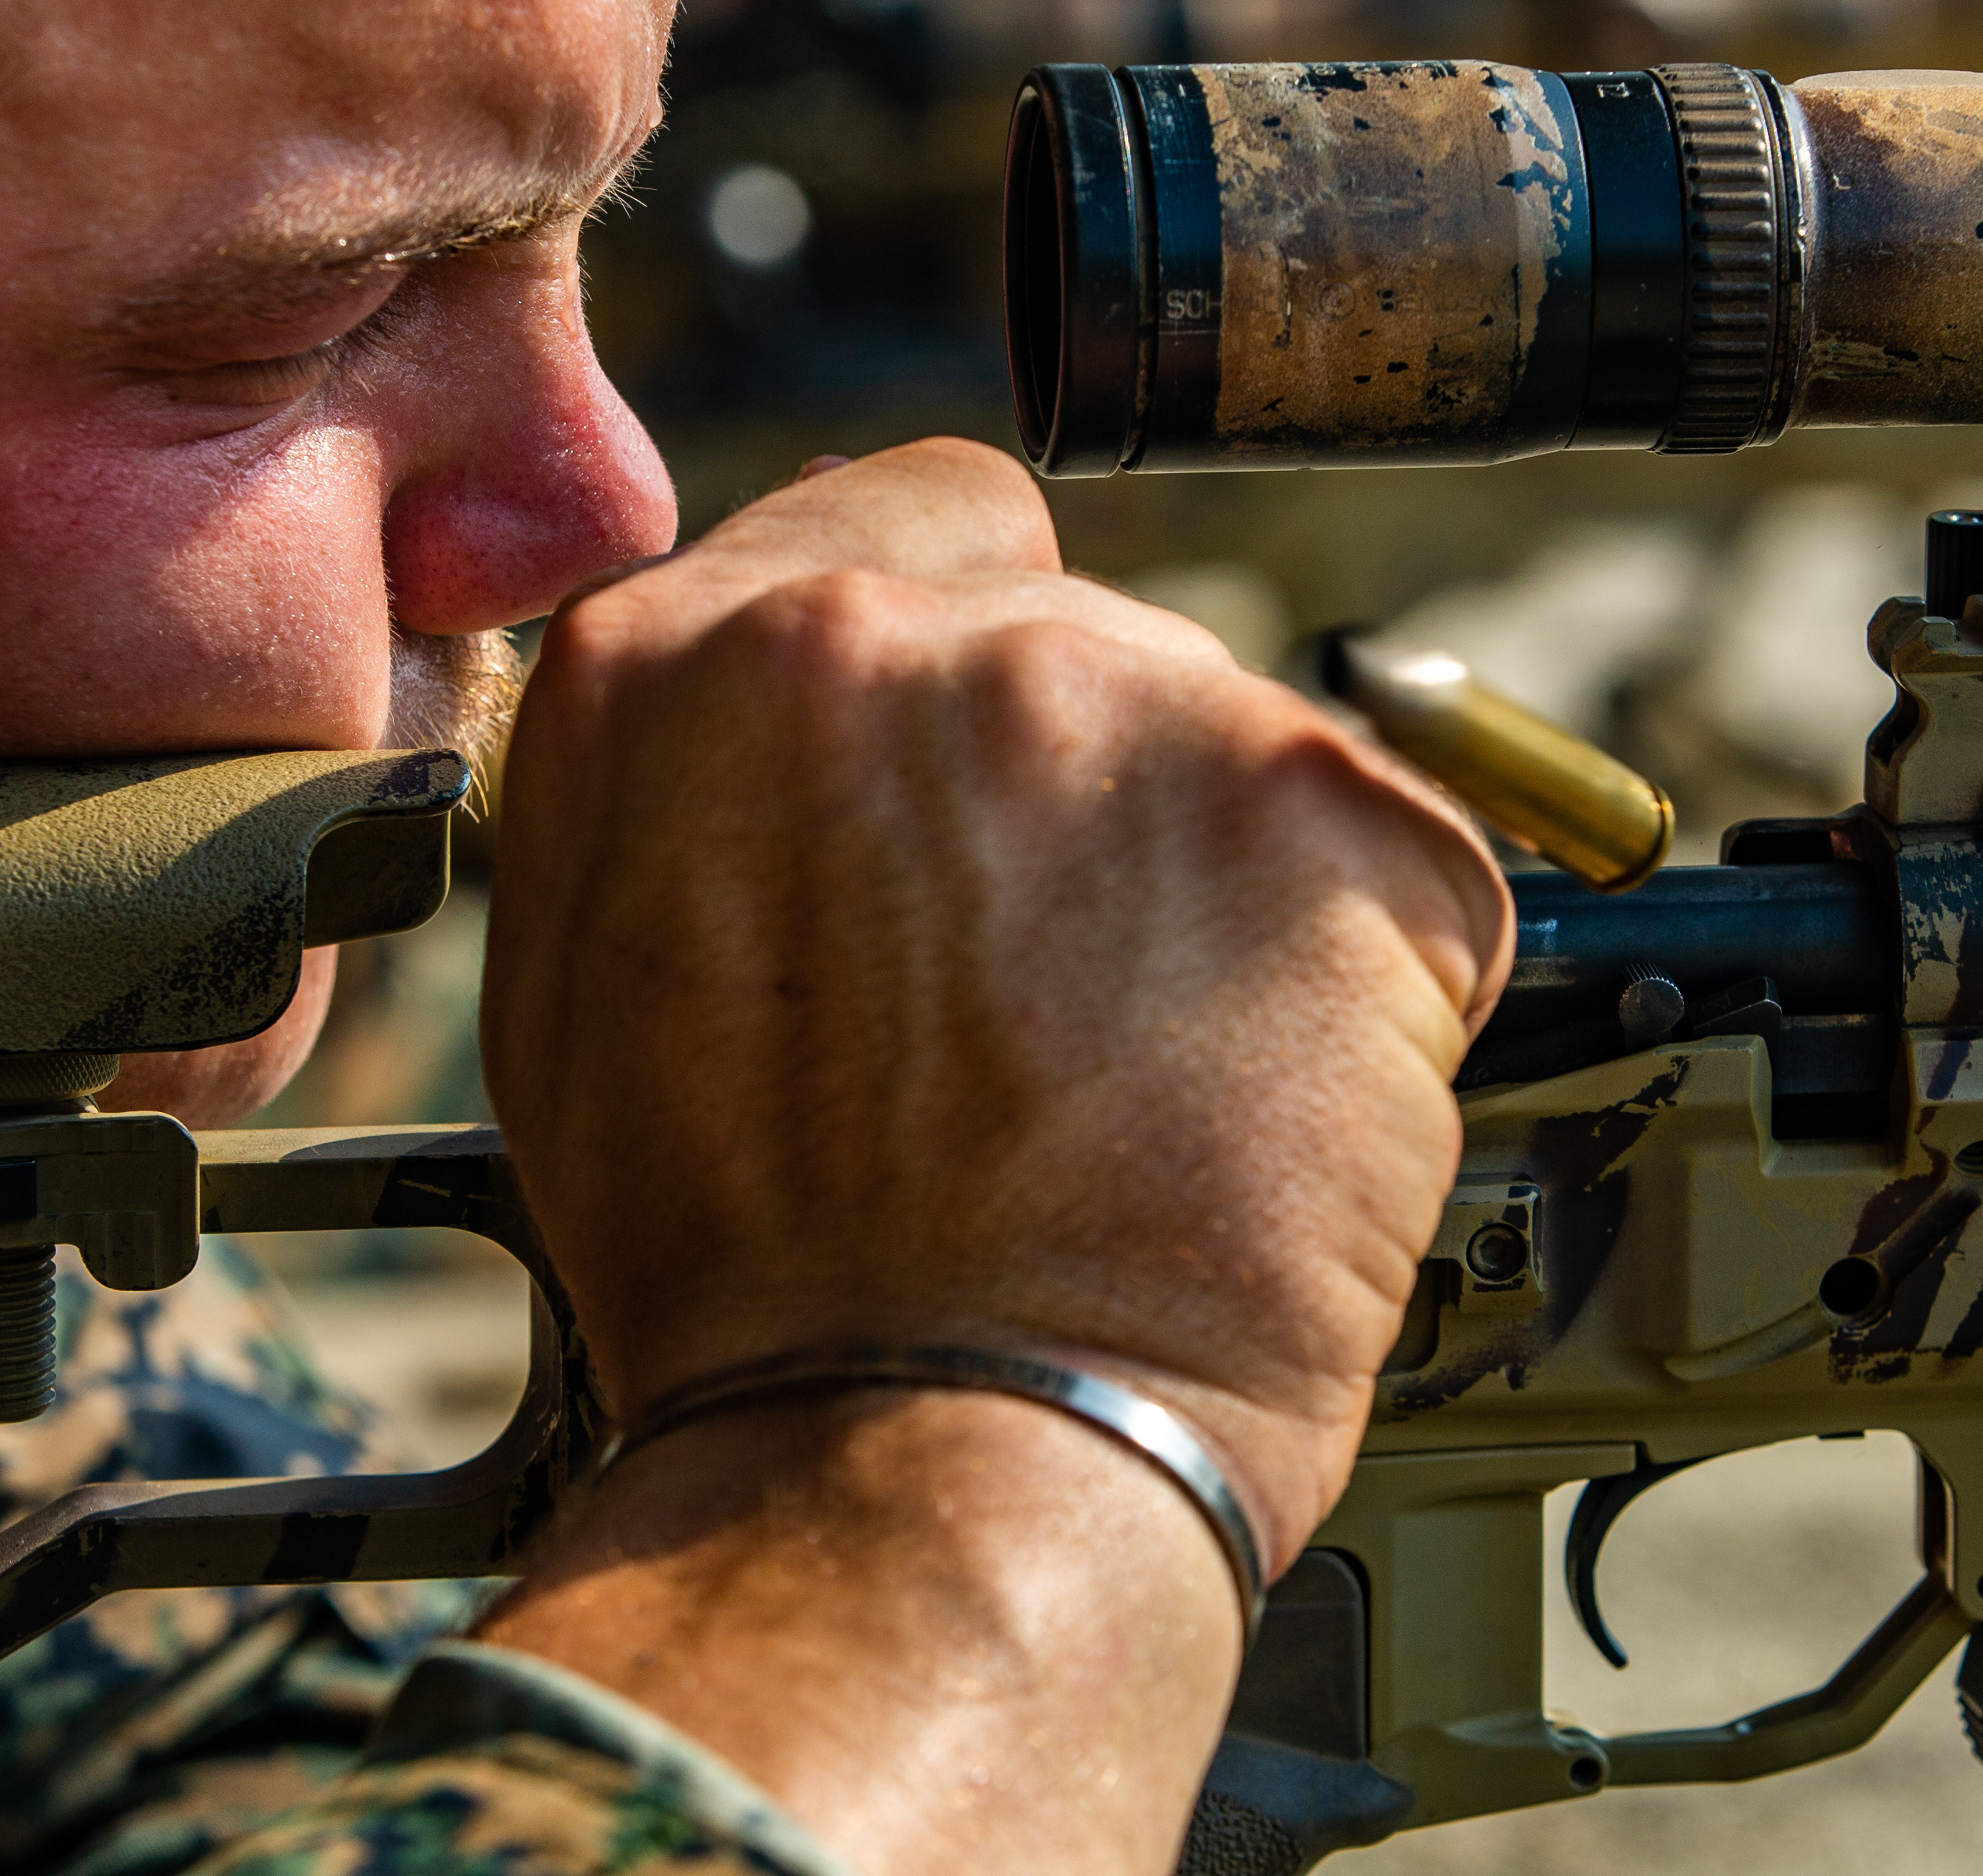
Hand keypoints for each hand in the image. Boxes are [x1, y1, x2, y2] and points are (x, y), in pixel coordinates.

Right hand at [484, 436, 1509, 1557]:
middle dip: (1086, 797)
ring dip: (1221, 889)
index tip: (987, 793)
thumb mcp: (586, 985)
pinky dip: (1373, 977)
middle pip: (1078, 638)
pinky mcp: (1317, 804)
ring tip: (1146, 1087)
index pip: (916, 526)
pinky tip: (1267, 1108)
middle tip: (1051, 1009)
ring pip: (1231, 750)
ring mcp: (1119, 700)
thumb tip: (774, 707)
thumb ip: (686, 786)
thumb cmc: (748, 1283)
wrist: (910, 1457)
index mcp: (689, 660)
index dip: (967, 668)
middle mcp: (896, 636)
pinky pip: (1396, 861)